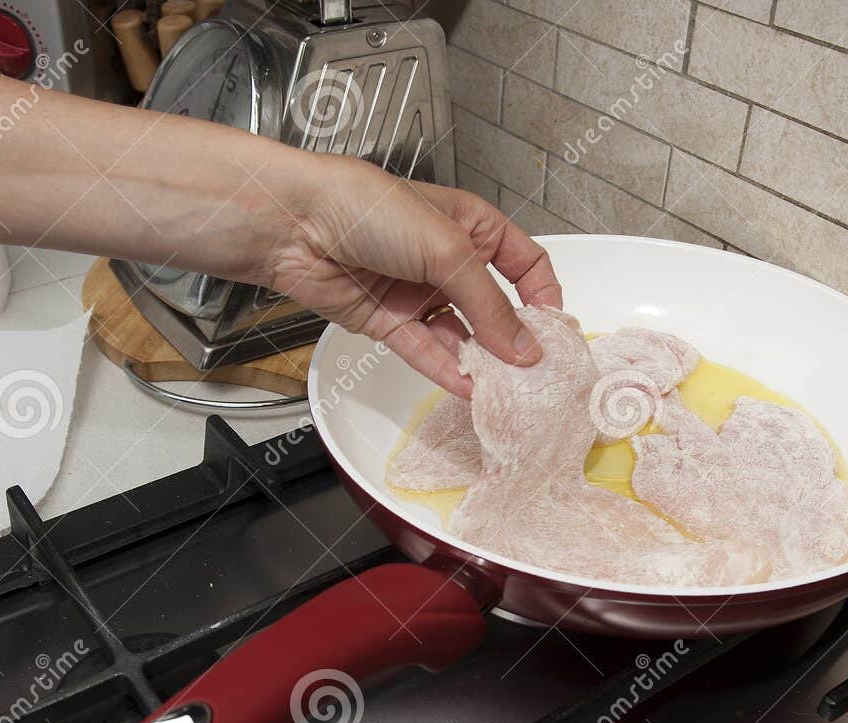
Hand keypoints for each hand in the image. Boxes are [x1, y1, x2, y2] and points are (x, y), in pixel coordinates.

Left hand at [268, 160, 563, 395]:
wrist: (294, 224)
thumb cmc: (365, 208)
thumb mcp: (446, 248)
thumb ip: (489, 303)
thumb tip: (525, 348)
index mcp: (470, 225)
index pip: (523, 263)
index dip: (542, 295)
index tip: (554, 331)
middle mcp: (446, 260)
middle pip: (494, 306)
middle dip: (514, 338)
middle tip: (534, 372)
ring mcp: (417, 292)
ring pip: (462, 335)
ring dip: (481, 362)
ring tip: (504, 389)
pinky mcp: (388, 321)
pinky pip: (426, 351)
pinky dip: (447, 370)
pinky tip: (468, 388)